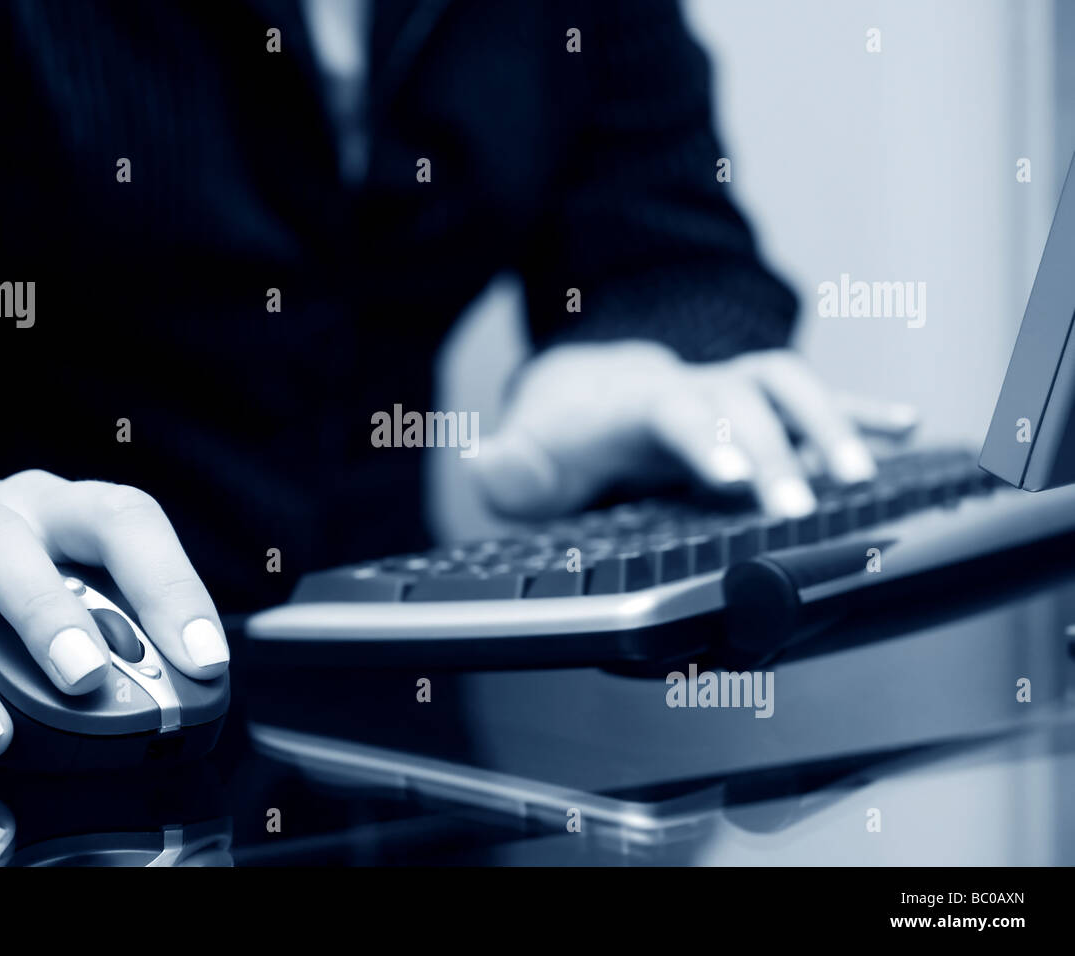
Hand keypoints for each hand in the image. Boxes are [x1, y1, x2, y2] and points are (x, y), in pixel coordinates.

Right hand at [0, 470, 227, 760]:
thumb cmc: (4, 565)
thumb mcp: (72, 570)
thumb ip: (120, 618)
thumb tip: (183, 684)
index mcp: (55, 509)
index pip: (122, 521)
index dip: (169, 586)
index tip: (203, 659)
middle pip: (4, 544)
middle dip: (45, 613)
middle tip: (84, 679)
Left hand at [473, 343, 915, 518]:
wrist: (589, 393)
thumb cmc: (563, 439)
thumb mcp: (527, 459)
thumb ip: (511, 467)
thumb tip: (486, 462)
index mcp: (637, 402)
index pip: (676, 410)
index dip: (707, 440)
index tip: (734, 481)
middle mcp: (694, 385)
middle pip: (744, 401)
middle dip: (776, 451)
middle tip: (798, 511)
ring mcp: (731, 390)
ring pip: (790, 385)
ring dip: (831, 423)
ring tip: (861, 476)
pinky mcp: (760, 405)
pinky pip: (816, 395)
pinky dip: (861, 408)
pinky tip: (906, 429)